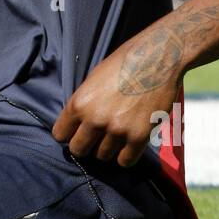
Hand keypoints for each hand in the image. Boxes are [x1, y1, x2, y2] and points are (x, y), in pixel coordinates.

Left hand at [51, 35, 183, 169]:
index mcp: (80, 103)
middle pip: (79, 149)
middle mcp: (95, 119)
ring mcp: (118, 130)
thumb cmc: (124, 62)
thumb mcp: (93, 79)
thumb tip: (78, 123)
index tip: (75, 133)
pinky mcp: (139, 136)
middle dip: (85, 146)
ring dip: (107, 149)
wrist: (157, 58)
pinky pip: (126, 161)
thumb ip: (84, 103)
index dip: (67, 134)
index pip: (60, 134)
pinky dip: (126, 156)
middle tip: (94, 140)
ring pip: (103, 156)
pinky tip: (128, 146)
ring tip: (115, 137)